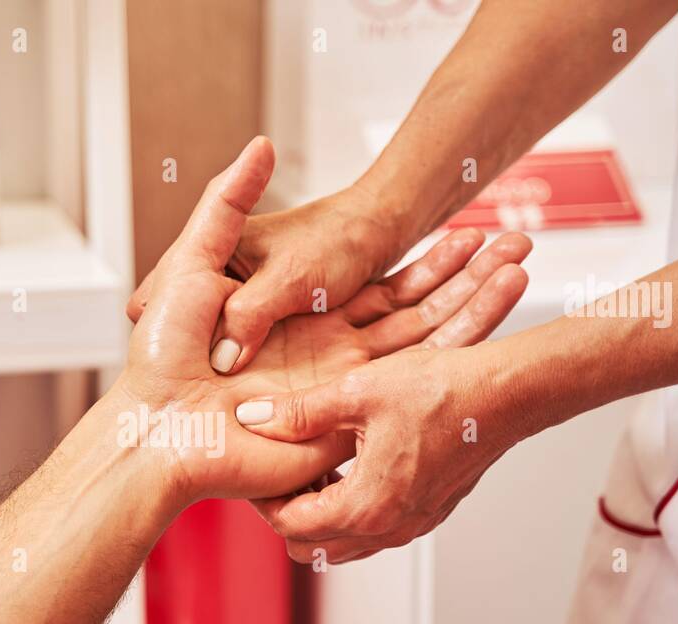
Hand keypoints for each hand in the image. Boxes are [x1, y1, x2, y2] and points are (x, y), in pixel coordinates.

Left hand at [117, 136, 530, 506]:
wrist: (158, 425)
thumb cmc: (163, 353)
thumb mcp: (196, 261)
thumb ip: (229, 202)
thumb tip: (263, 144)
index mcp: (297, 318)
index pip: (376, 284)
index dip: (426, 260)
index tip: (471, 228)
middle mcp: (323, 353)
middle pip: (409, 309)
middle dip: (465, 276)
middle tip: (514, 240)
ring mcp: (336, 388)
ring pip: (418, 337)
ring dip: (472, 299)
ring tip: (519, 260)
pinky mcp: (342, 419)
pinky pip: (403, 378)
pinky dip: (453, 342)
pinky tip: (496, 305)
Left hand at [232, 255, 534, 562]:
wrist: (507, 392)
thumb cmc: (443, 390)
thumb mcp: (356, 392)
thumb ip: (299, 413)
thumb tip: (252, 419)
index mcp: (366, 506)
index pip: (291, 527)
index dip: (263, 501)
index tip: (255, 471)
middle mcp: (389, 528)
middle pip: (313, 547)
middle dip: (289, 514)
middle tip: (280, 473)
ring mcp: (412, 525)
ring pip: (345, 543)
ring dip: (321, 515)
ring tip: (312, 468)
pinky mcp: (428, 512)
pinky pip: (375, 530)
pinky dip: (352, 510)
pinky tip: (349, 467)